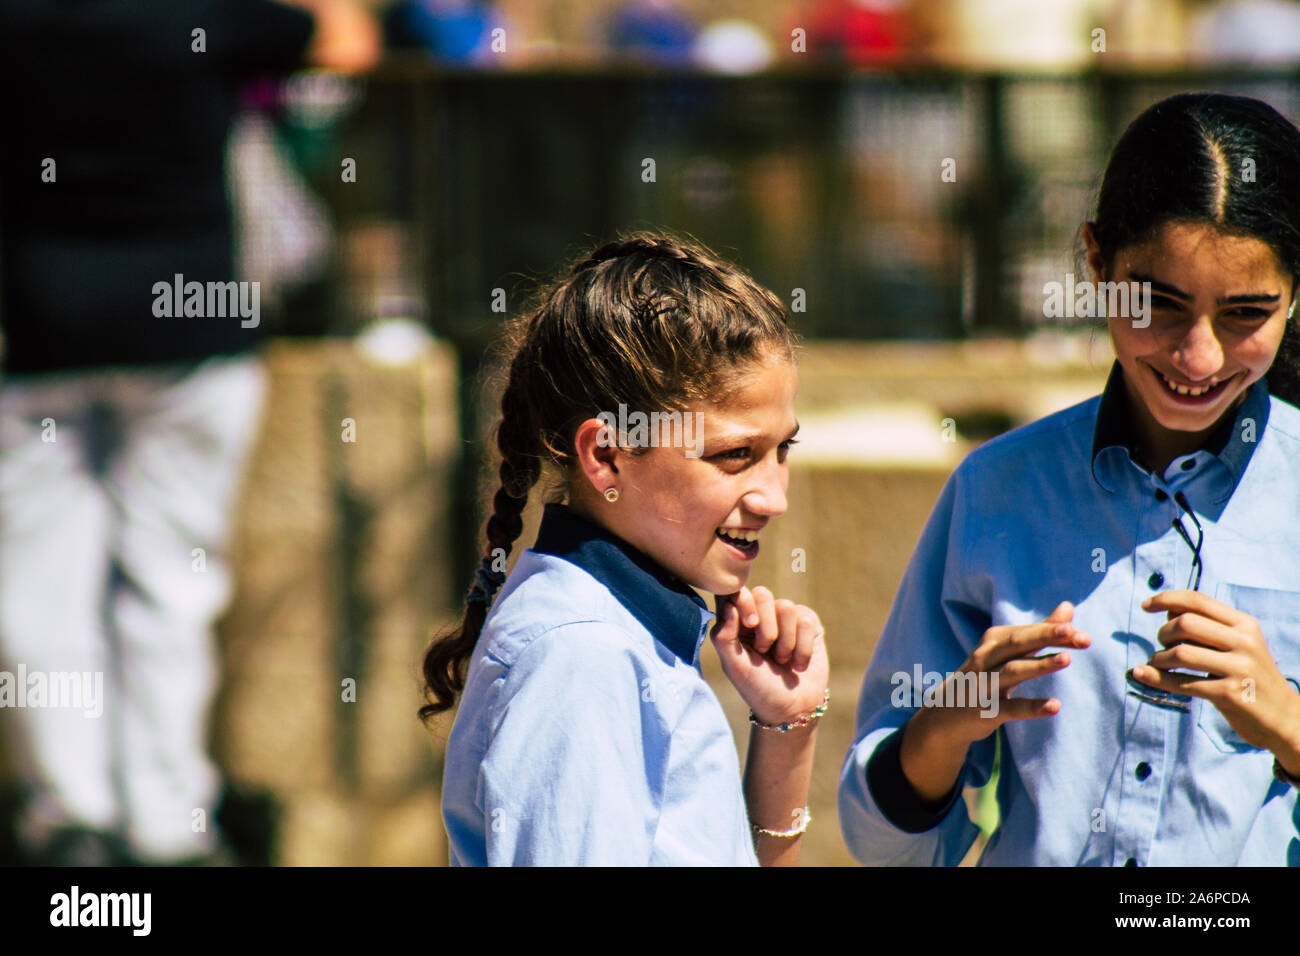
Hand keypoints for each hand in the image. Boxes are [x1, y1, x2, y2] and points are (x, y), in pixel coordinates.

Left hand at [710, 586, 828, 725]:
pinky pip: (806, 621)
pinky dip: (801, 648)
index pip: (735, 592)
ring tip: (781, 659)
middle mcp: (761, 615)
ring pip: (786, 607)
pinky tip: (798, 663)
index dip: (744, 602)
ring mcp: (785, 618)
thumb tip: (728, 605)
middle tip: (765, 650)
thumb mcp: (734, 666)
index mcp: (737, 621)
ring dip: (785, 642)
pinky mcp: (808, 623)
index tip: (750, 625)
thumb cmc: (757, 687)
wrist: (791, 708)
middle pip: (763, 593)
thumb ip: (724, 636)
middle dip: (766, 628)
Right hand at [933, 601, 1091, 744]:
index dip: (1054, 632)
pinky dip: (1032, 707)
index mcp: (994, 642)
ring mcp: (983, 684)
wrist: (944, 715)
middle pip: (1017, 644)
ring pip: (1012, 671)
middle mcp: (986, 658)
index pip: (1028, 633)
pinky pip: (1010, 708)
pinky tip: (1055, 706)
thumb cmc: (983, 678)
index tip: (1083, 635)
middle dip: (1044, 636)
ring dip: (1039, 664)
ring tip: (1067, 659)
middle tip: (1074, 633)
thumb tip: (1068, 607)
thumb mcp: (1007, 653)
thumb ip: (1039, 632)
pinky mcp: (985, 711)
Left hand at [1133, 590, 1299, 760]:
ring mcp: (1239, 668)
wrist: (1284, 718)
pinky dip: (1157, 678)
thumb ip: (1208, 626)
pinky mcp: (1229, 694)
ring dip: (1159, 658)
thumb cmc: (1250, 676)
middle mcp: (1244, 642)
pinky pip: (1182, 682)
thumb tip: (1166, 609)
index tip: (1146, 605)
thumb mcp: (1238, 644)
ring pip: (1180, 653)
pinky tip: (1142, 674)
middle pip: (1185, 623)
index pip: (1198, 600)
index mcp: (1245, 624)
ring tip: (1160, 664)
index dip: (1166, 599)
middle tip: (1162, 645)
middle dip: (1163, 632)